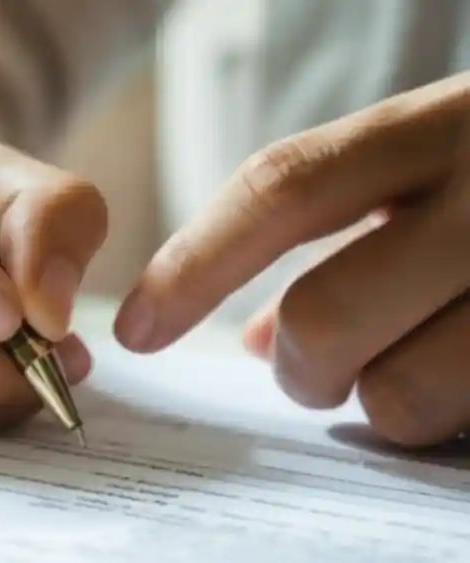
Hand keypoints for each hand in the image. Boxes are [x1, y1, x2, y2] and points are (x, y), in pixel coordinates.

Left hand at [115, 72, 469, 446]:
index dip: (193, 265)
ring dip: (388, 408)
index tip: (133, 330)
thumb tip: (259, 335)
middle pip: (328, 318)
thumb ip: (347, 232)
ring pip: (402, 400)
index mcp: (446, 126)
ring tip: (423, 374)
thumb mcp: (445, 169)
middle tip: (318, 365)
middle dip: (302, 367)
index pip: (284, 188)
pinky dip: (456, 427)